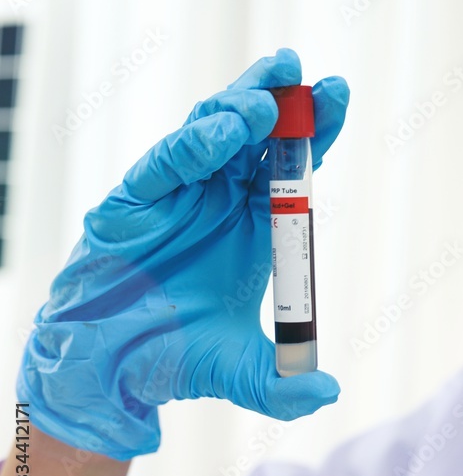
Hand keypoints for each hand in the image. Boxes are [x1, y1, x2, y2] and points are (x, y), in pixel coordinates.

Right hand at [16, 49, 348, 460]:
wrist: (108, 372)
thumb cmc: (173, 359)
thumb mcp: (242, 374)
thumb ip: (284, 385)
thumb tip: (329, 392)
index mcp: (254, 225)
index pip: (293, 167)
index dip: (317, 133)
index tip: (340, 98)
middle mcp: (219, 200)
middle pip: (259, 137)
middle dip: (289, 106)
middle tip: (318, 82)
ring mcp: (178, 195)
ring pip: (211, 133)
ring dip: (241, 110)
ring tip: (269, 102)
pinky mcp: (134, 201)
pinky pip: (166, 163)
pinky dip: (194, 143)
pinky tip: (224, 131)